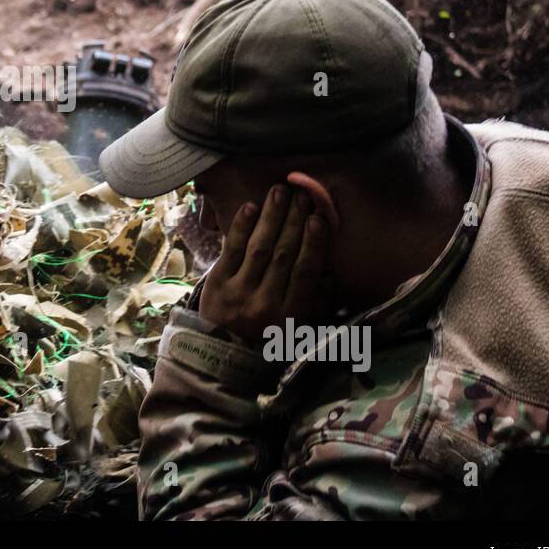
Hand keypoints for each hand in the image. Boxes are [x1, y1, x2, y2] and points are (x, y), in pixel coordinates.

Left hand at [198, 184, 329, 344]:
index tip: (319, 219)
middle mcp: (264, 304)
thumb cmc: (268, 340)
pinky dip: (241, 227)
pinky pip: (230, 250)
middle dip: (293, 221)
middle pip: (283, 255)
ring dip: (271, 217)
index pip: (305, 274)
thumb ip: (317, 301)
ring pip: (258, 248)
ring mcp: (238, 292)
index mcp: (290, 317)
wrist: (222, 357)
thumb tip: (331, 269)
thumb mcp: (299, 330)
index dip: (313, 244)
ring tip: (280, 191)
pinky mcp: (216, 284)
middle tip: (302, 194)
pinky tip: (251, 206)